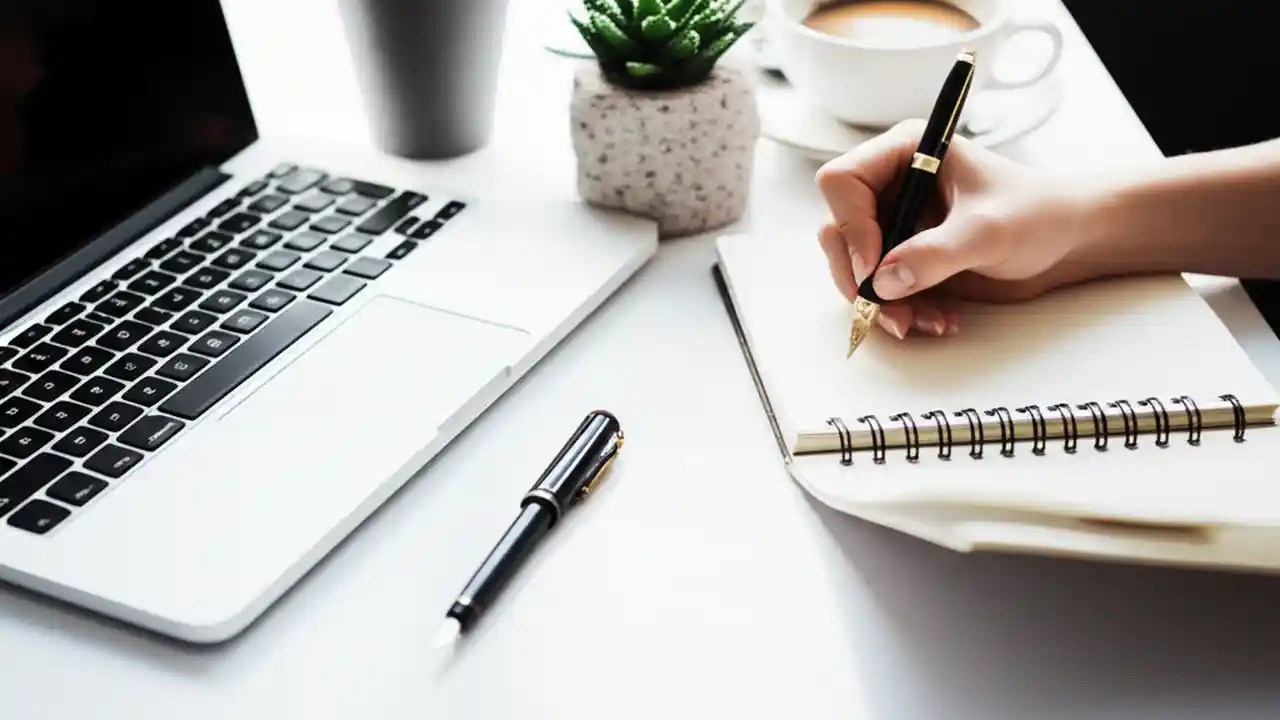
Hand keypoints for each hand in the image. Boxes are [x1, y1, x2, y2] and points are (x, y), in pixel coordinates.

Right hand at [815, 119, 1090, 338]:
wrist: (1068, 243)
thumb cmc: (1039, 214)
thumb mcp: (988, 231)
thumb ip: (934, 254)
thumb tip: (884, 281)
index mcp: (905, 152)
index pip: (842, 182)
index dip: (851, 226)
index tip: (875, 267)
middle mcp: (892, 185)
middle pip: (838, 231)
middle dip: (859, 277)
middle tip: (886, 310)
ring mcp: (896, 223)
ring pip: (853, 268)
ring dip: (882, 303)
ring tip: (923, 322)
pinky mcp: (905, 258)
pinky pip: (879, 291)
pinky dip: (901, 312)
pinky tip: (938, 319)